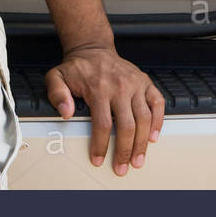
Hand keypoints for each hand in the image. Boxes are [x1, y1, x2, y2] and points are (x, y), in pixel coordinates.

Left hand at [44, 44, 164, 175]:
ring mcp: (136, 84)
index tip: (98, 159)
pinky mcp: (146, 82)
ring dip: (142, 143)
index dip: (101, 145)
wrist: (93, 49)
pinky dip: (158, 122)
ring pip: (145, 119)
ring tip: (138, 160)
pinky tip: (153, 137)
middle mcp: (120, 87)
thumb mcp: (57, 76)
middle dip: (125, 151)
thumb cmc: (76, 67)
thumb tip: (65, 113)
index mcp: (99, 88)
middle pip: (127, 126)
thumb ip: (57, 94)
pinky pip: (158, 104)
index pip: (103, 124)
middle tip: (122, 167)